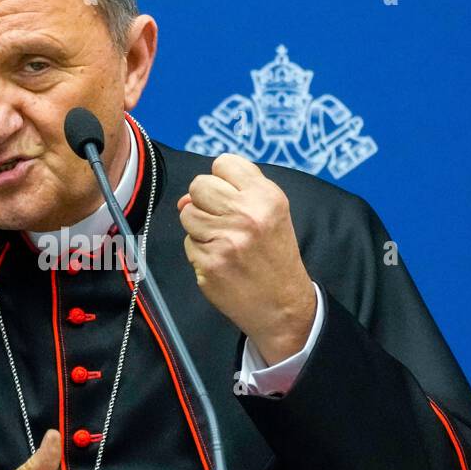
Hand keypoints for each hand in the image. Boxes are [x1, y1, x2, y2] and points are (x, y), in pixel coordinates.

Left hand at [177, 153, 316, 364]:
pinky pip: (188, 243)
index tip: (231, 195)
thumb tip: (187, 197)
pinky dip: (200, 251)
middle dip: (205, 201)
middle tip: (223, 220)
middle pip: (198, 185)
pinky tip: (220, 260)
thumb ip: (236, 193)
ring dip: (199, 227)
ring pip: (187, 214)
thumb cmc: (275, 257)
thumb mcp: (272, 214)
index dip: (222, 180)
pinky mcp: (209, 263)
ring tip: (223, 241)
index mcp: (266, 197)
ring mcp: (225, 240)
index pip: (224, 163)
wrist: (282, 306)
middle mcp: (246, 215)